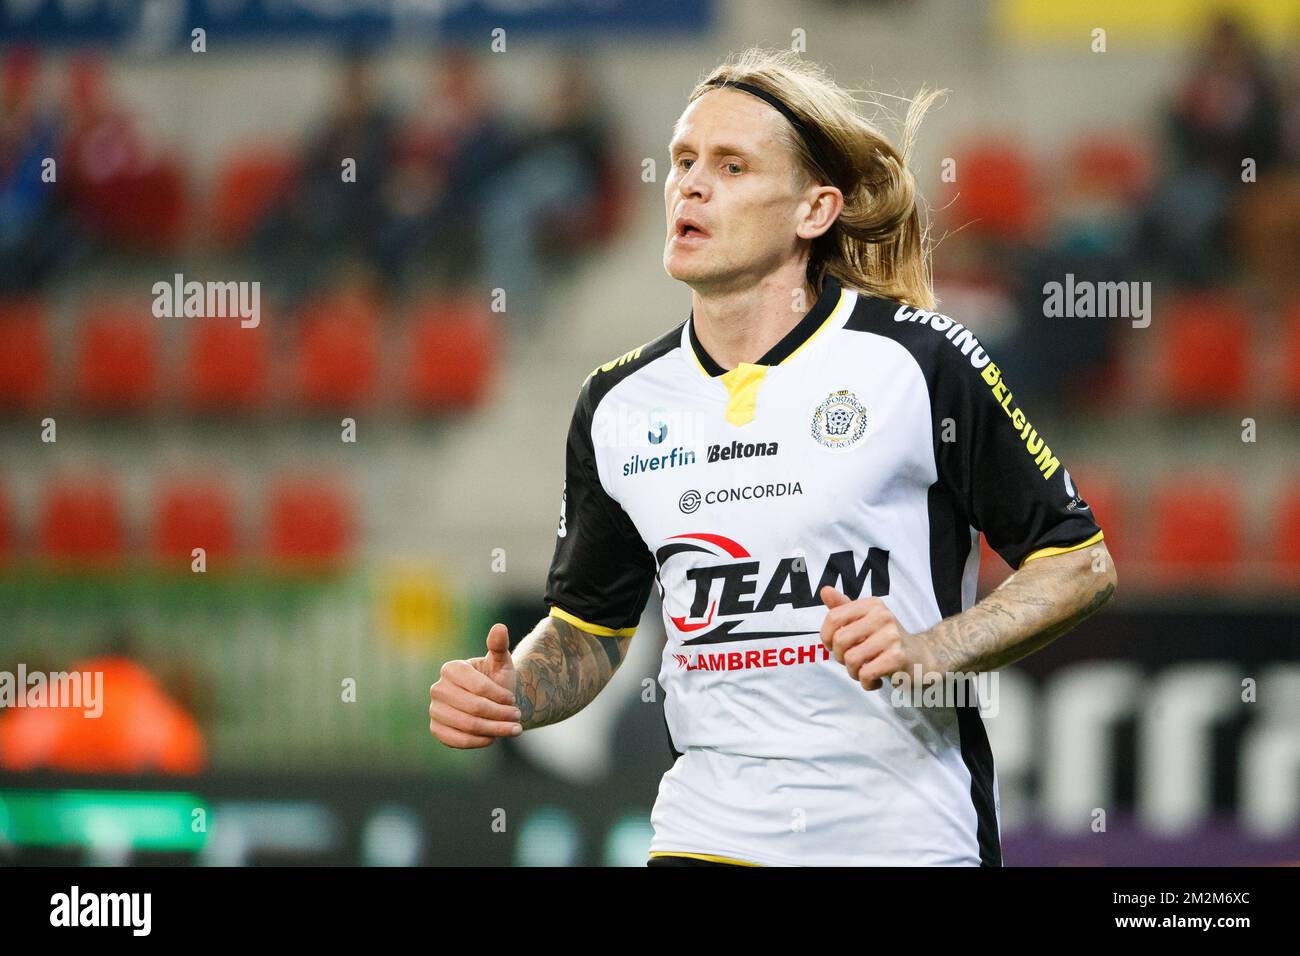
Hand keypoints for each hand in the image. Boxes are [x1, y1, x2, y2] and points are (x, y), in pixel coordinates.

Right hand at [428, 623, 523, 747]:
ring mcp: (435, 710)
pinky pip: (458, 741)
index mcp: (451, 668)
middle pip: (474, 708)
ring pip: (468, 726)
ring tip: (514, 729)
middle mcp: (438, 688)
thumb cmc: (496, 679)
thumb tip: (499, 627)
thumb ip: (499, 646)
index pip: (479, 687)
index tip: (513, 699)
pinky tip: (494, 737)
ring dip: (496, 730)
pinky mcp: (436, 730)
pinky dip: (480, 741)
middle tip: (518, 717)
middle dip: (501, 715)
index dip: (500, 696)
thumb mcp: (501, 662)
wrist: (490, 702)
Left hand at [818, 586, 934, 690]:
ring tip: (865, 672)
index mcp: (872, 605)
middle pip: (840, 641)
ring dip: (854, 672)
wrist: (924, 658)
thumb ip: (843, 608)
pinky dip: (866, 683)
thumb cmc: (887, 640)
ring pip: (851, 659)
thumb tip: (824, 590)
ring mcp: (892, 636)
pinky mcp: (898, 657)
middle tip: (854, 662)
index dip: (827, 637)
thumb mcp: (866, 620)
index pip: (833, 618)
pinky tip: (875, 681)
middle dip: (841, 658)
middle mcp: (883, 616)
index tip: (836, 646)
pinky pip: (866, 673)